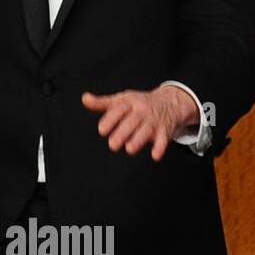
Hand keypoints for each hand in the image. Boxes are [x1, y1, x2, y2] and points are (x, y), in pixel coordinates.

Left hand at [81, 85, 198, 160]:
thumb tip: (84, 99)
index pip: (120, 109)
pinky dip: (160, 147)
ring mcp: (154, 121)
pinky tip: (155, 156)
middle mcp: (142, 111)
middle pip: (132, 121)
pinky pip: (163, 139)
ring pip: (146, 130)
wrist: (169, 102)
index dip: (110, 119)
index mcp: (130, 102)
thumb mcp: (121, 100)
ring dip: (138, 140)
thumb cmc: (139, 103)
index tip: (102, 130)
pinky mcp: (164, 131)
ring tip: (129, 149)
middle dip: (123, 133)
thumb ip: (102, 103)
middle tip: (112, 145)